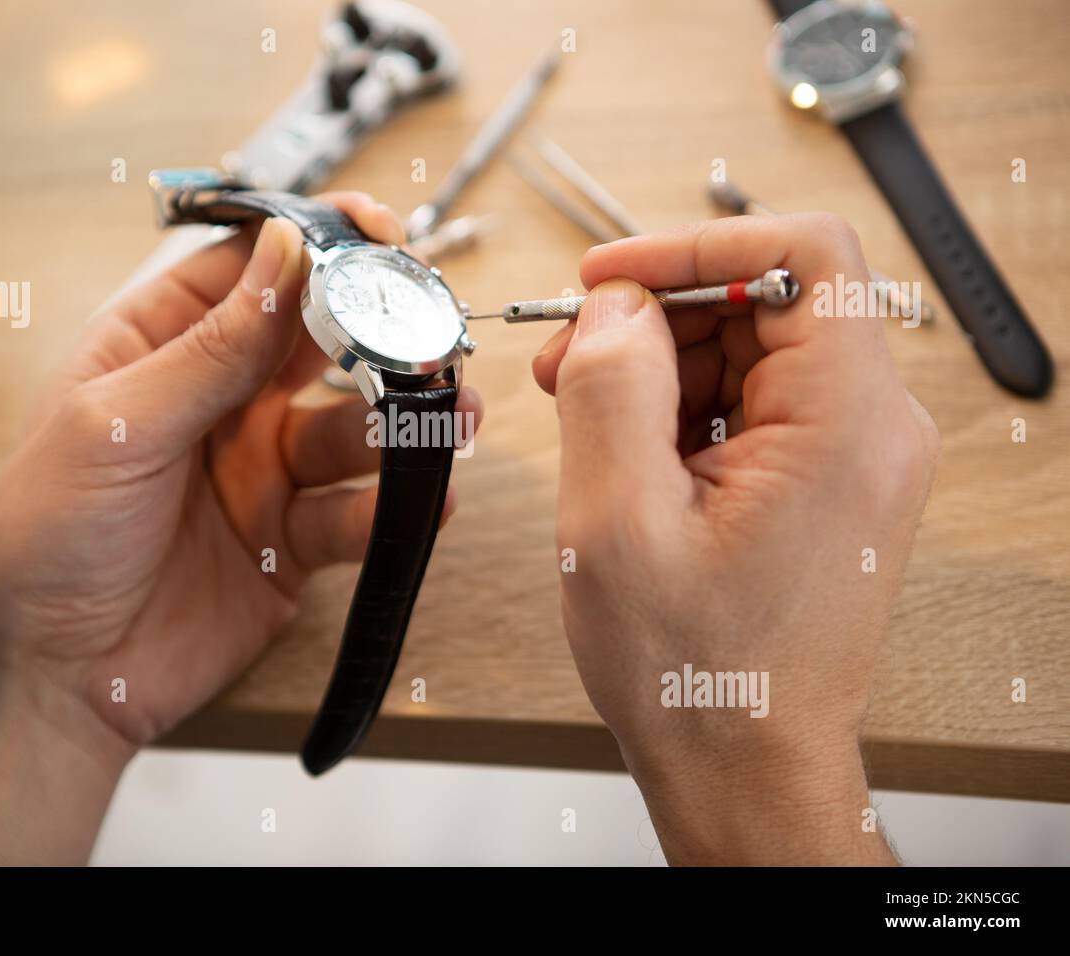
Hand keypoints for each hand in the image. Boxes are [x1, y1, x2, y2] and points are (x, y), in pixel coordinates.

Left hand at [0, 193, 484, 863]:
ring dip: (405, 422)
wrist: (50, 674)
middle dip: (381, 331)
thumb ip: (214, 343)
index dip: (317, 245)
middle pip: (320, 342)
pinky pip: (355, 513)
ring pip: (353, 427)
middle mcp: (219, 402)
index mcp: (160, 349)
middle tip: (431, 332)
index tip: (378, 232)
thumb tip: (286, 250)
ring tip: (448, 419)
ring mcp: (259, 471)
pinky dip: (394, 507)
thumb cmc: (45, 537)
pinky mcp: (290, 542)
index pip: (251, 272)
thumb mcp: (121, 421)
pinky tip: (426, 502)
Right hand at [532, 214, 937, 864]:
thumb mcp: (615, 521)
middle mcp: (871, 431)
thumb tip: (614, 307)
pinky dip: (679, 411)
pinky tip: (623, 454)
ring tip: (582, 416)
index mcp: (845, 425)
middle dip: (657, 315)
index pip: (804, 254)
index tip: (611, 278)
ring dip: (658, 366)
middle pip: (767, 300)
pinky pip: (750, 406)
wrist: (743, 767)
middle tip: (568, 356)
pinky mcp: (824, 483)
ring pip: (750, 352)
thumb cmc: (697, 675)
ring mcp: (852, 458)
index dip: (695, 243)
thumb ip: (608, 385)